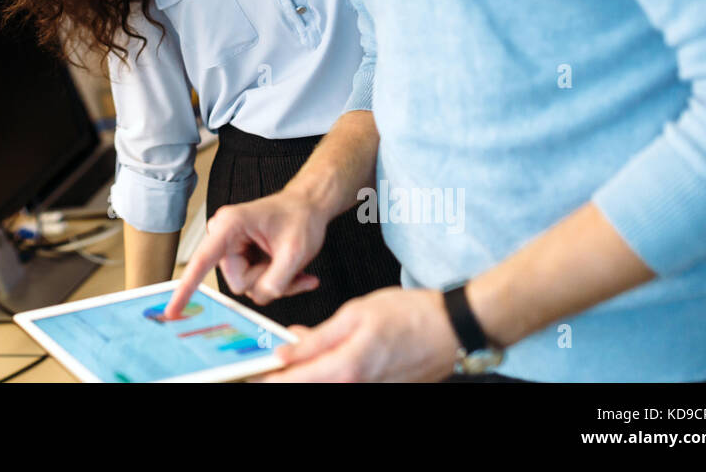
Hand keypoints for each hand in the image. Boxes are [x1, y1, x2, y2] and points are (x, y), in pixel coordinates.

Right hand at [164, 188, 330, 317]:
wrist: (308, 207)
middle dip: (267, 281)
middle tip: (289, 265)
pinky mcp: (240, 258)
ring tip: (292, 264)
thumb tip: (261, 297)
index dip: (186, 288)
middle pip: (239, 282)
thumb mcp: (296, 251)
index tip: (172, 311)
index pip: (202, 261)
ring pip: (248, 286)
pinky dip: (277, 281)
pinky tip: (295, 272)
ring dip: (275, 281)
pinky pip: (254, 284)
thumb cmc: (301, 218)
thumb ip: (277, 280)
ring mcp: (231, 249)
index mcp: (230, 226)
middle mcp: (224, 236)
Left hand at [260, 287, 459, 381]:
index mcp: (349, 367)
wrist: (454, 328)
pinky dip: (333, 373)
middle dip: (290, 377)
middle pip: (314, 387)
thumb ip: (318, 337)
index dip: (272, 379)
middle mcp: (360, 386)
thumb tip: (287, 350)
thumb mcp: (356, 313)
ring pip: (331, 386)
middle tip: (270, 365)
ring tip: (298, 358)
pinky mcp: (384, 390)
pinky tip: (326, 359)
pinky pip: (349, 384)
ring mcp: (374, 391)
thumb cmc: (411, 314)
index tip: (251, 375)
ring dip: (311, 374)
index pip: (298, 380)